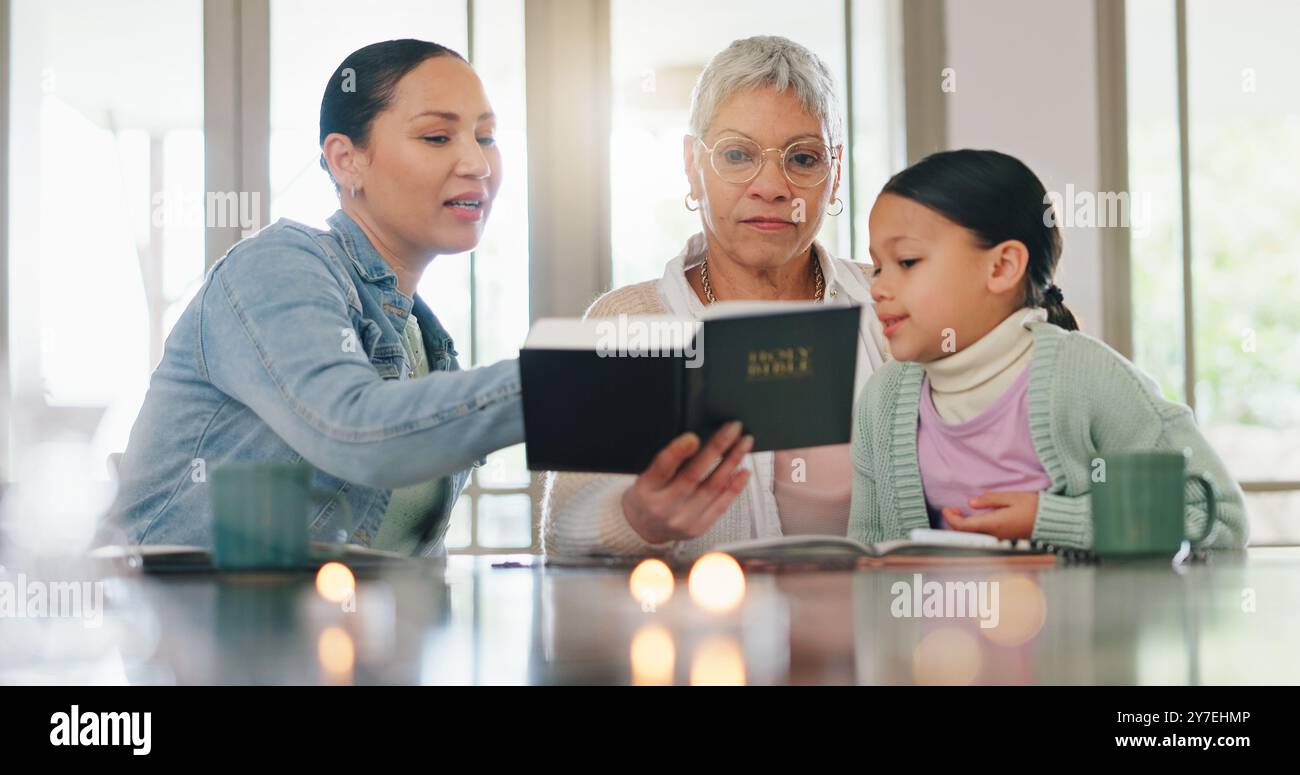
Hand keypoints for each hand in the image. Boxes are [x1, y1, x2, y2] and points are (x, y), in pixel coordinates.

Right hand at [621, 421, 753, 543]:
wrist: (645, 528)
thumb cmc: (648, 496)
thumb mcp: (646, 474)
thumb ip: (668, 459)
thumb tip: (694, 440)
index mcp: (647, 489)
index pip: (662, 468)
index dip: (678, 451)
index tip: (693, 437)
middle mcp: (664, 507)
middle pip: (693, 475)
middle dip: (716, 449)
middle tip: (732, 430)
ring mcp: (683, 520)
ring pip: (713, 487)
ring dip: (732, 463)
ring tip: (743, 444)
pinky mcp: (699, 527)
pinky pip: (721, 505)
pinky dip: (735, 486)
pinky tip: (744, 471)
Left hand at [941, 491, 1038, 540]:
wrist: (1053, 522)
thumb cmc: (1035, 507)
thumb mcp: (1012, 497)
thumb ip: (990, 500)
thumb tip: (971, 503)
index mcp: (994, 524)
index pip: (964, 527)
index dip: (951, 519)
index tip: (947, 508)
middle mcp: (995, 535)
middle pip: (966, 534)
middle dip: (954, 523)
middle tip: (951, 509)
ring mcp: (1000, 539)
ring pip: (973, 536)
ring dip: (963, 526)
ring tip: (960, 512)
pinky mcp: (1004, 539)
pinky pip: (982, 536)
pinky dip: (972, 529)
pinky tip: (974, 519)